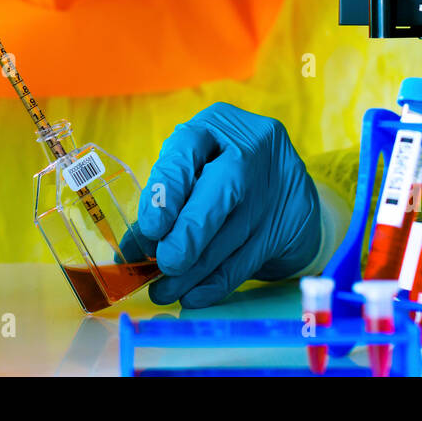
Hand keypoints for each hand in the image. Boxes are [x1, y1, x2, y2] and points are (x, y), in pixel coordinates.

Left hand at [137, 102, 320, 307]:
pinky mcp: (288, 224)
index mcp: (217, 125)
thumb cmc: (220, 175)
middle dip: (189, 233)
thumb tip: (133, 248)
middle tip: (166, 263)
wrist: (285, 190)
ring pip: (230, 234)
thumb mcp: (193, 171)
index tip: (152, 228)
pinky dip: (216, 282)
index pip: (187, 148)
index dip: (167, 189)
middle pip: (221, 192)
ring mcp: (273, 187)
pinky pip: (247, 260)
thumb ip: (166, 200)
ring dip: (194, 270)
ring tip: (165, 290)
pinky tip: (194, 295)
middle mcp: (250, 149)